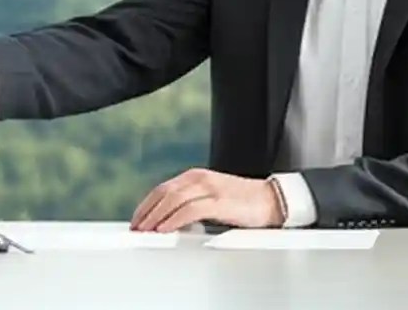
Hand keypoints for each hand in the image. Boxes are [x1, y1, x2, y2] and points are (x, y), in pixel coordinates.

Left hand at [129, 168, 283, 231]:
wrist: (272, 200)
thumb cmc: (242, 203)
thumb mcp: (211, 199)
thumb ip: (191, 205)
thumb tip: (169, 222)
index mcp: (195, 177)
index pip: (162, 189)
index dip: (146, 205)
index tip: (136, 220)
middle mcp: (199, 179)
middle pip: (163, 193)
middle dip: (146, 211)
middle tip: (135, 229)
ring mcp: (209, 189)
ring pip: (173, 199)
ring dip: (155, 216)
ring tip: (145, 231)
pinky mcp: (220, 202)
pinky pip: (190, 210)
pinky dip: (174, 219)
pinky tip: (164, 229)